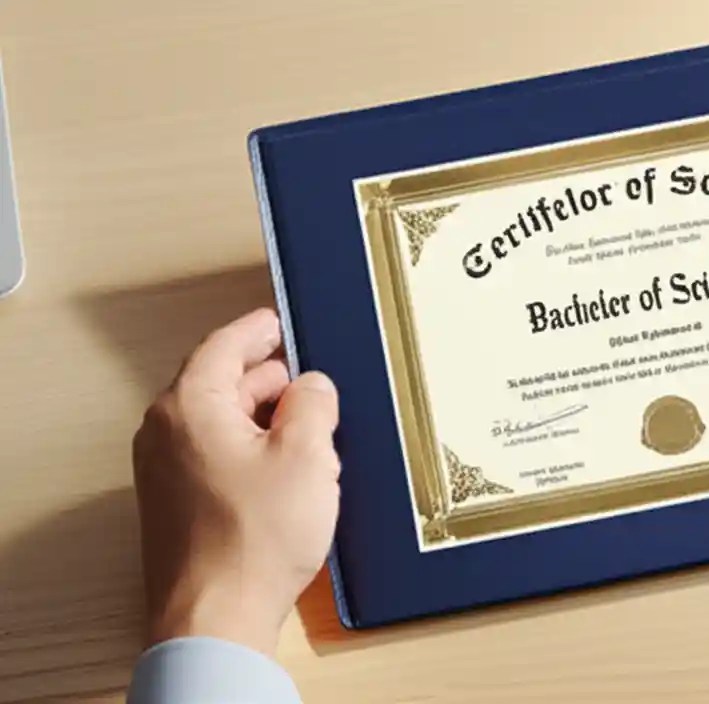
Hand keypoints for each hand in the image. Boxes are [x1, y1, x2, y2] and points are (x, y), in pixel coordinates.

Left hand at [131, 308, 339, 655]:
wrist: (217, 617)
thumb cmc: (258, 535)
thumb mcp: (307, 455)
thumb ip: (313, 404)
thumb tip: (311, 386)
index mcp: (189, 407)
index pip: (223, 346)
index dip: (259, 330)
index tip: (282, 321)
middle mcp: (165, 433)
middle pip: (219, 383)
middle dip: (268, 379)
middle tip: (313, 381)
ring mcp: (165, 472)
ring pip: (219, 423)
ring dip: (263, 418)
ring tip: (312, 430)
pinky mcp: (176, 505)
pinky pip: (215, 456)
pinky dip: (250, 449)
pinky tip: (287, 471)